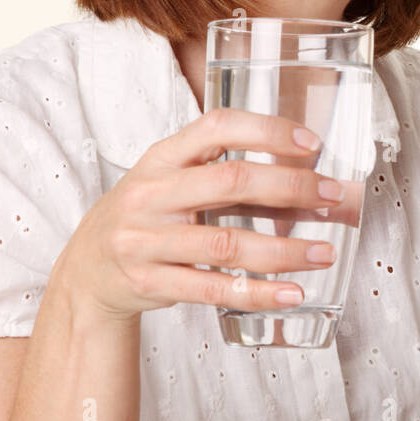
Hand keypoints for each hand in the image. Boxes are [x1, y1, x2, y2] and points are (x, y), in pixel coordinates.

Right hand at [52, 108, 355, 320]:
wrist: (86, 271)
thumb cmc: (148, 216)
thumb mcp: (170, 178)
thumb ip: (223, 171)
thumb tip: (308, 172)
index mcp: (162, 157)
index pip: (217, 127)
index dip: (266, 130)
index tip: (312, 143)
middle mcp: (152, 194)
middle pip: (230, 182)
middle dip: (290, 187)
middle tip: (333, 197)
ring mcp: (147, 240)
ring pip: (227, 243)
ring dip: (284, 249)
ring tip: (323, 252)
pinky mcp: (151, 283)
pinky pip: (213, 289)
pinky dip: (258, 293)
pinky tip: (291, 293)